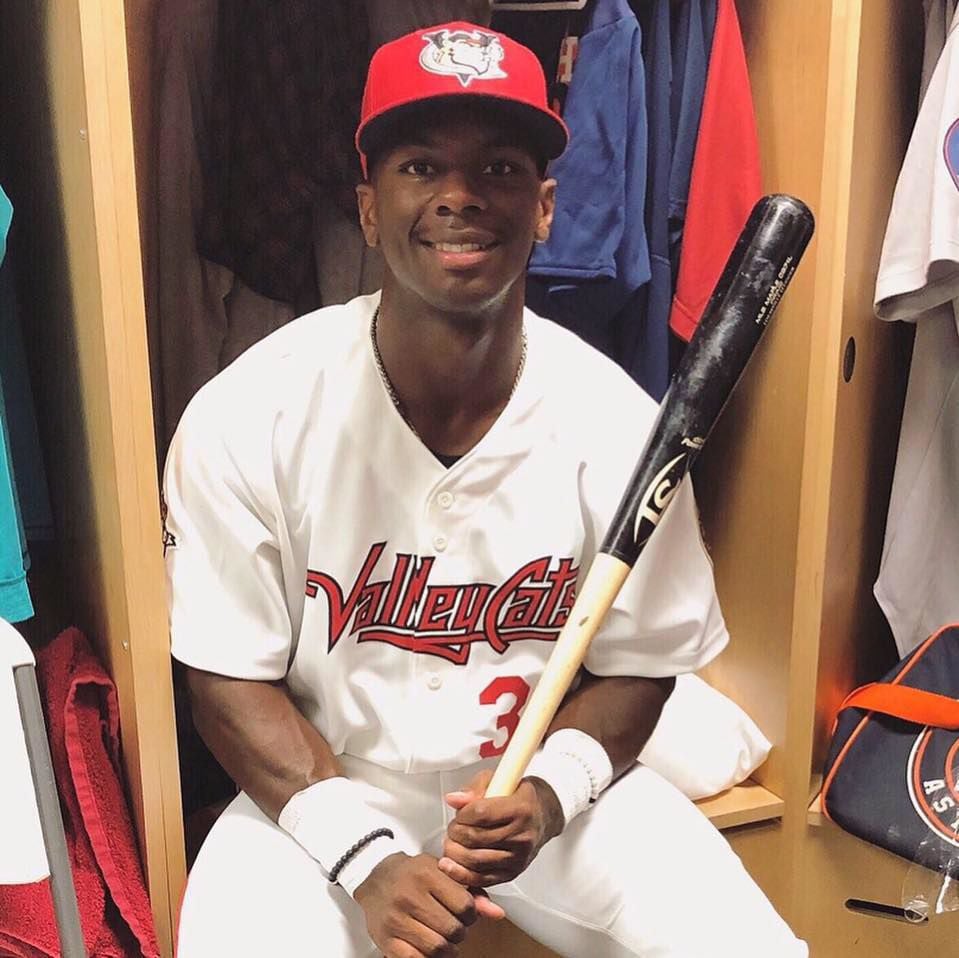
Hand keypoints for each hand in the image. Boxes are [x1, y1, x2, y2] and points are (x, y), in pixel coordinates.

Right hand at [354, 852, 503, 956]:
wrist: (374, 877)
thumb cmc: (414, 873)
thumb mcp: (442, 872)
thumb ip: (472, 892)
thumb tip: (498, 914)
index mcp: (427, 874)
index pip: (465, 906)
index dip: (470, 914)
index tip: (464, 912)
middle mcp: (411, 895)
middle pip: (453, 929)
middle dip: (459, 932)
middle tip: (453, 926)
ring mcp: (396, 919)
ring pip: (438, 948)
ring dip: (447, 949)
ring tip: (443, 938)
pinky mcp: (386, 939)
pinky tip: (428, 948)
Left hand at [439, 769, 563, 887]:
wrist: (543, 815)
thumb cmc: (519, 796)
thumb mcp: (499, 780)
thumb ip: (474, 788)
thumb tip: (454, 799)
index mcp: (521, 809)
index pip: (481, 813)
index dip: (462, 813)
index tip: (459, 811)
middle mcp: (522, 836)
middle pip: (476, 838)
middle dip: (455, 832)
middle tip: (453, 827)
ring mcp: (518, 858)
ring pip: (476, 860)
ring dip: (455, 852)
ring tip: (452, 842)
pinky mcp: (512, 873)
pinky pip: (481, 879)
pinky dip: (461, 874)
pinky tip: (450, 865)